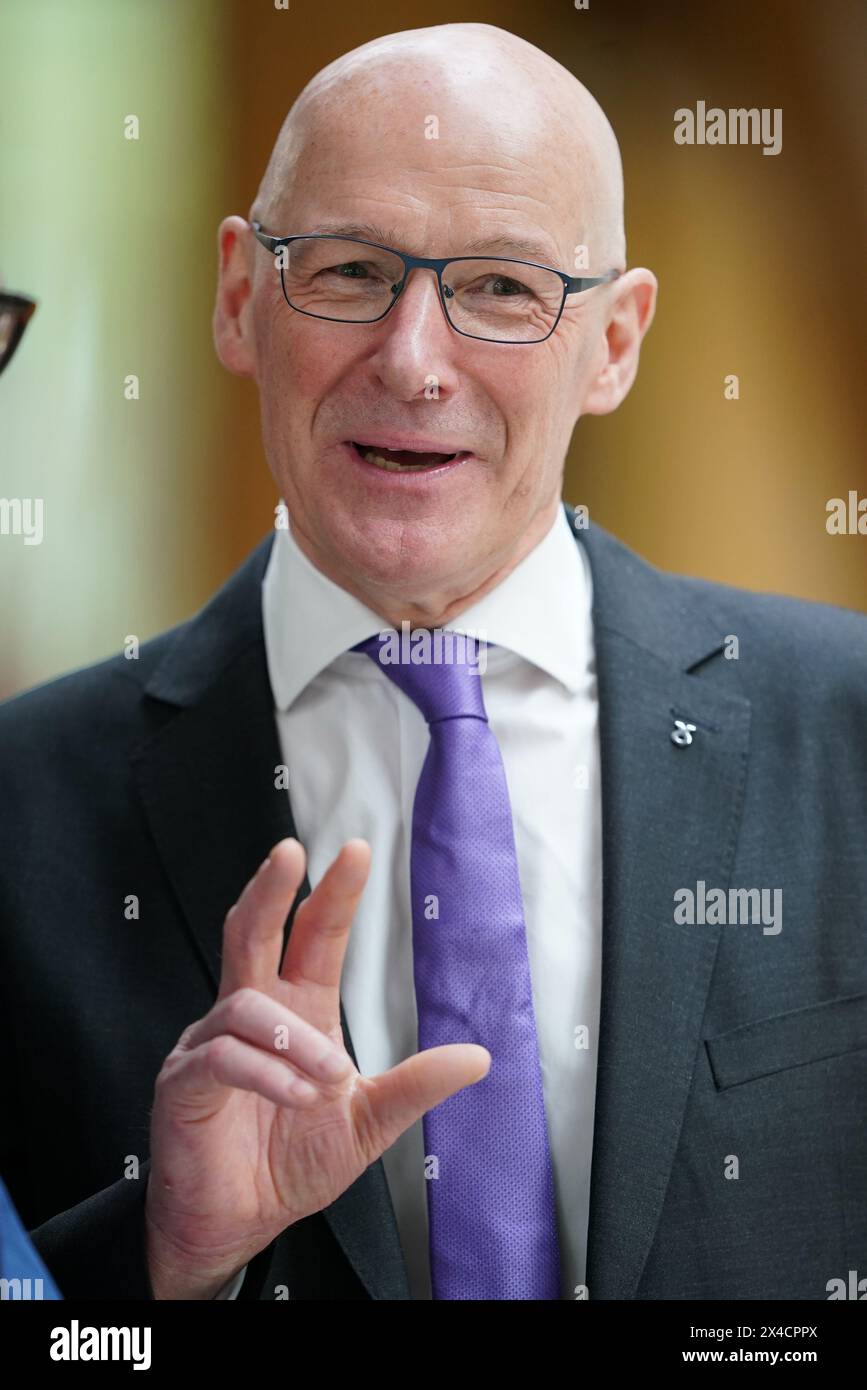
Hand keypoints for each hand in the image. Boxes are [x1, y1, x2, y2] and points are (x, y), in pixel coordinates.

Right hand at [144, 837, 489, 1297]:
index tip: (357, 851)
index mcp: (298, 1011)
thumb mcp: (369, 1122)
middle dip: (271, 890)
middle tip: (291, 853)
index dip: (333, 895)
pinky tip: (298, 1095)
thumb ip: (415, 1086)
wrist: (241, 1223)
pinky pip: (224, 1056)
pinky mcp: (186, 1081)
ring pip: (246, 1002)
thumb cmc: (292, 1162)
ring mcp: (211, 1043)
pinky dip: (268, 1072)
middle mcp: (252, 1014)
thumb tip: (479, 1057)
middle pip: (253, 932)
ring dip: (297, 1039)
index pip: (313, 936)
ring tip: (331, 1079)